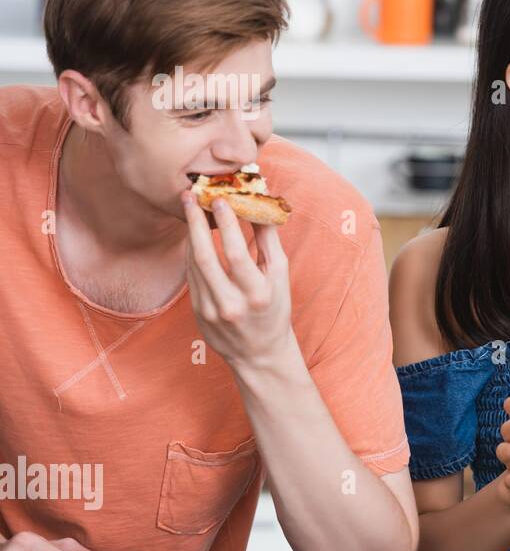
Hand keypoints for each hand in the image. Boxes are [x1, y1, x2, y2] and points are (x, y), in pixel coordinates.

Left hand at [182, 191, 292, 368]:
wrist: (259, 353)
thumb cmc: (274, 309)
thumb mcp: (280, 276)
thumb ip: (269, 240)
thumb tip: (260, 204)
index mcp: (258, 295)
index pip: (238, 254)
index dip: (227, 225)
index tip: (220, 199)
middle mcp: (232, 305)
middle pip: (206, 257)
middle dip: (195, 223)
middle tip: (190, 196)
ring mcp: (210, 311)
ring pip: (193, 265)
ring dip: (190, 234)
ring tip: (189, 209)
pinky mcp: (197, 314)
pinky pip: (191, 276)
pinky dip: (191, 252)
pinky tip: (193, 236)